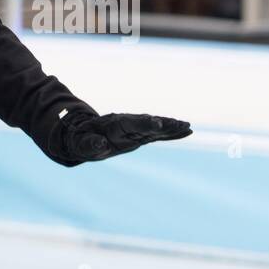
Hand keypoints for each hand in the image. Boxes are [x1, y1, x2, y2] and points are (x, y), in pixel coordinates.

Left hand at [48, 108, 191, 165]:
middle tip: (181, 124)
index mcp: (115, 125)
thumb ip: (90, 144)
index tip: (158, 123)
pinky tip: (187, 131)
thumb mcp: (81, 145)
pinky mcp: (140, 135)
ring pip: (157, 128)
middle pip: (149, 124)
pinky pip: (159, 134)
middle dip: (165, 124)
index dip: (146, 123)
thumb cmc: (80, 141)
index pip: (133, 123)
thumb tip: (101, 144)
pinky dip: (172, 133)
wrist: (82, 134)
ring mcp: (135, 130)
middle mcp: (128, 125)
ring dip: (172, 127)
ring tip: (188, 127)